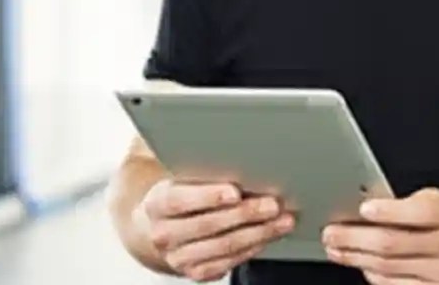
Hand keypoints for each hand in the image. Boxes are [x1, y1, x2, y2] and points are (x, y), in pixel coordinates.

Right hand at [138, 179, 295, 282]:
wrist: (161, 230)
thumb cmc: (178, 198)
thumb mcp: (180, 181)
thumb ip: (201, 175)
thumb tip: (239, 167)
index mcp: (156, 205)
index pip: (179, 200)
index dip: (208, 196)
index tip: (234, 191)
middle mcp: (164, 234)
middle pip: (208, 225)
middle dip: (245, 213)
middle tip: (272, 203)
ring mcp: (179, 257)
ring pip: (224, 246)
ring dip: (258, 232)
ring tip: (282, 220)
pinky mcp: (196, 272)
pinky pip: (230, 262)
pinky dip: (253, 247)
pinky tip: (267, 235)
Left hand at [321, 188, 438, 283]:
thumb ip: (415, 202)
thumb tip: (373, 206)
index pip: (421, 212)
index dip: (390, 211)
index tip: (365, 208)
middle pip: (394, 244)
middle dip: (355, 238)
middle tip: (331, 233)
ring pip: (390, 268)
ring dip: (356, 258)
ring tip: (336, 249)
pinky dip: (374, 276)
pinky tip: (361, 266)